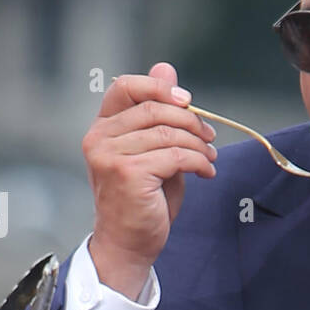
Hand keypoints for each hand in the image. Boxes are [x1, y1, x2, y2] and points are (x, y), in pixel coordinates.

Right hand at [82, 62, 217, 297]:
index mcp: (102, 128)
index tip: (187, 100)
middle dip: (190, 121)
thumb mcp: (153, 149)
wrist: (130, 243)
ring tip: (210, 158)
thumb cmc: (144, 198)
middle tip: (210, 138)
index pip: (124, 86)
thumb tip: (166, 66)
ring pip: (169, 134)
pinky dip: (199, 162)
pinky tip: (207, 172)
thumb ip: (159, 113)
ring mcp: (110, 155)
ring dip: (199, 145)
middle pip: (154, 109)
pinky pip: (176, 156)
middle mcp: (99, 138)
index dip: (159, 87)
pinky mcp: (128, 173)